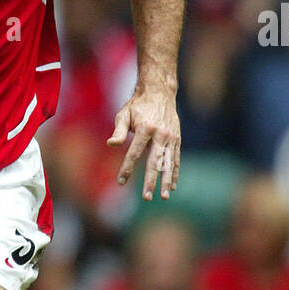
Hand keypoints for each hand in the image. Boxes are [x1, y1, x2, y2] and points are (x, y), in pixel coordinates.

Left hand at [108, 85, 180, 200]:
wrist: (160, 92)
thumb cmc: (138, 105)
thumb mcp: (124, 114)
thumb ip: (119, 130)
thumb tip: (111, 144)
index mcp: (145, 128)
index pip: (134, 153)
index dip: (128, 168)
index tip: (121, 181)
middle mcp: (161, 134)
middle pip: (155, 162)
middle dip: (151, 181)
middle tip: (146, 197)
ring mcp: (171, 137)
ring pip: (169, 163)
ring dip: (166, 181)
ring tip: (164, 196)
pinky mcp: (177, 139)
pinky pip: (176, 159)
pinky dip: (174, 173)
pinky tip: (173, 186)